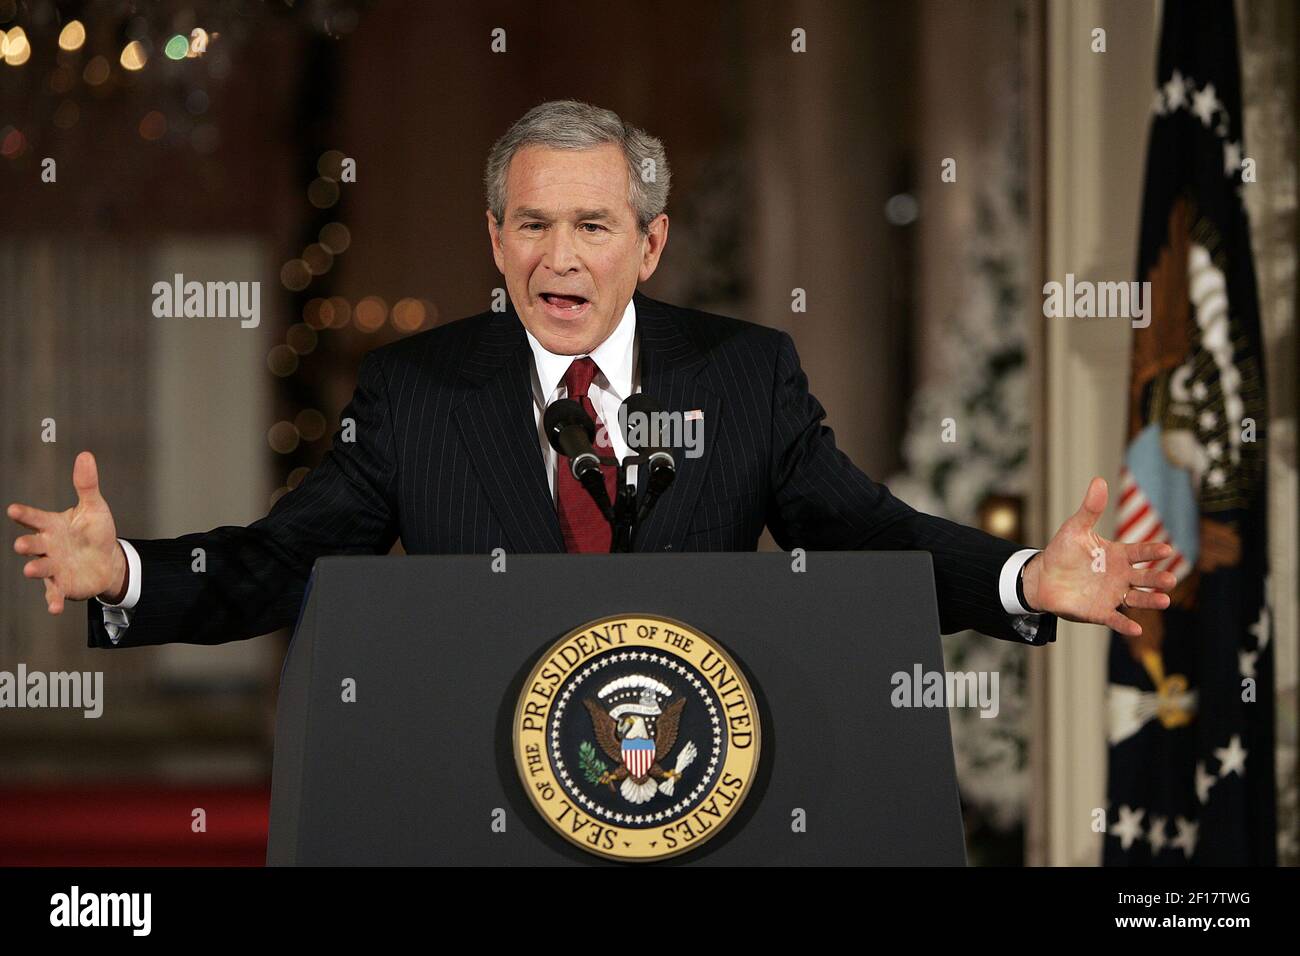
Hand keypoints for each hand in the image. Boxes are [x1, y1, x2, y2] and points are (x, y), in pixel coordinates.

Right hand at [8, 451, 125, 613]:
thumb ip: (86, 485)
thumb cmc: (95, 532)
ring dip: (35, 568)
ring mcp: (53, 566)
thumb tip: (85, 455)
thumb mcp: (94, 508)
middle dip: (27, 544)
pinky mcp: (62, 585)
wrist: (107, 561)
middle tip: (22, 544)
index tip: (13, 510)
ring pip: (40, 567)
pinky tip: (55, 608)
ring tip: (32, 569)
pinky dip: (54, 601)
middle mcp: (48, 546)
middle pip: (33, 544)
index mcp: (51, 525)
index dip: (24, 515)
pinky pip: (54, 594)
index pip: (34, 518)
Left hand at [1021, 476, 1175, 637]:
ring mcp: (1112, 594)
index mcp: (1118, 555)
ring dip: (1150, 600)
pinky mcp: (1100, 611)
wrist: (1042, 577)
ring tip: (1164, 600)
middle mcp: (1121, 576)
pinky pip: (1116, 619)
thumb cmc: (1062, 551)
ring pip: (1137, 599)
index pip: (1141, 552)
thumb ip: (1090, 508)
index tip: (1167, 549)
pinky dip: (1125, 625)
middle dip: (1157, 579)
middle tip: (1170, 580)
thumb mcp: (1075, 528)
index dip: (1153, 551)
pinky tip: (1136, 629)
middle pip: (1144, 577)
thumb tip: (1099, 480)